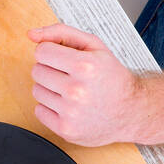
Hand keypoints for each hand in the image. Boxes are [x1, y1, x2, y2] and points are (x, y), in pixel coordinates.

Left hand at [28, 24, 144, 145]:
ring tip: (71, 91)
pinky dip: (51, 107)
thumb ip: (62, 33)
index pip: (41, 52)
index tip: (64, 58)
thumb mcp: (94, 46)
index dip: (52, 52)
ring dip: (50, 89)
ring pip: (36, 91)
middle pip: (37, 71)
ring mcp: (70, 112)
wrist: (131, 111)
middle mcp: (77, 91)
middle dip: (51, 70)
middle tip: (70, 76)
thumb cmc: (112, 77)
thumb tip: (32, 34)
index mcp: (85, 66)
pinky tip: (69, 106)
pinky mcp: (65, 130)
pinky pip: (39, 111)